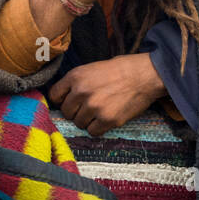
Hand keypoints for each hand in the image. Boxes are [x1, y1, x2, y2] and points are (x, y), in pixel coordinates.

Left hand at [48, 54, 165, 135]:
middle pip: (66, 112)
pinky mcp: (107, 120)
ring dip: (87, 120)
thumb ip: (77, 82)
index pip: (54, 96)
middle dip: (76, 111)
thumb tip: (64, 98)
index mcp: (76, 76)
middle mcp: (82, 92)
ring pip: (79, 123)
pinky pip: (93, 131)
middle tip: (89, 106)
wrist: (144, 75)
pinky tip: (106, 118)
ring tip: (100, 110)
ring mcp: (94, 107)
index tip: (69, 102)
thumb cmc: (120, 70)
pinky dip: (98, 128)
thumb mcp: (92, 68)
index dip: (61, 100)